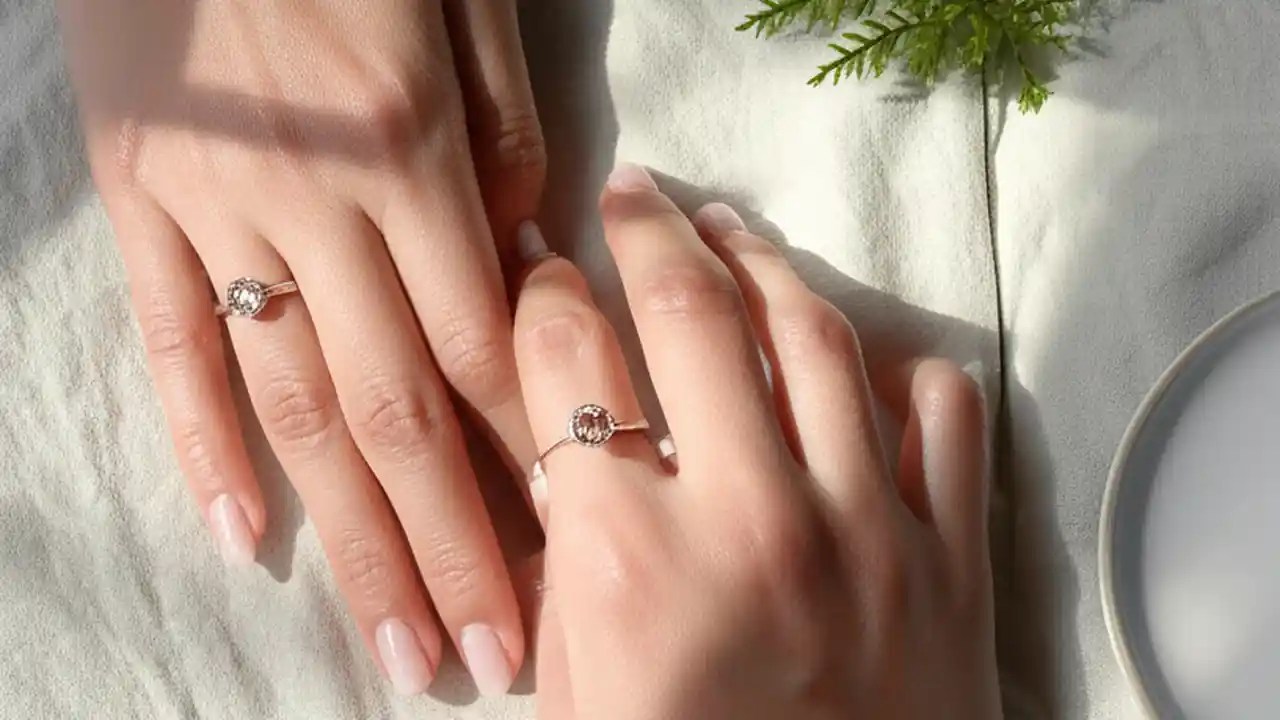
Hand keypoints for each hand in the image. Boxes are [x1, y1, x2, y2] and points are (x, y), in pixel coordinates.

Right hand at [57, 0, 544, 695]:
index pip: (483, 349)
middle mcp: (317, 203)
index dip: (530, 459)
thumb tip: (535, 269)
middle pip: (400, 412)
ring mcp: (216, 210)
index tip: (570, 555)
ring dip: (353, 537)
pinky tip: (245, 540)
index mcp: (412, 157)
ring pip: (296, 405)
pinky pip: (172, 342)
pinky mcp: (138, 200)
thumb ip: (504, 149)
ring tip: (396, 641)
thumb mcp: (464, 17)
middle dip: (456, 547)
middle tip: (494, 661)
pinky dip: (204, 446)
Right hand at [516, 166, 1001, 718]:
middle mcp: (755, 522)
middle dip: (648, 231)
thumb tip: (565, 440)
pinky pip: (945, 412)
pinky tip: (859, 357)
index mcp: (634, 564)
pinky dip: (904, 367)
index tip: (543, 273)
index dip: (543, 299)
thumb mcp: (573, 689)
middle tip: (635, 198)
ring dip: (764, 262)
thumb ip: (565, 560)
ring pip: (818, 336)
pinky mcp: (954, 562)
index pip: (569, 366)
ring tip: (729, 231)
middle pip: (692, 313)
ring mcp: (871, 533)